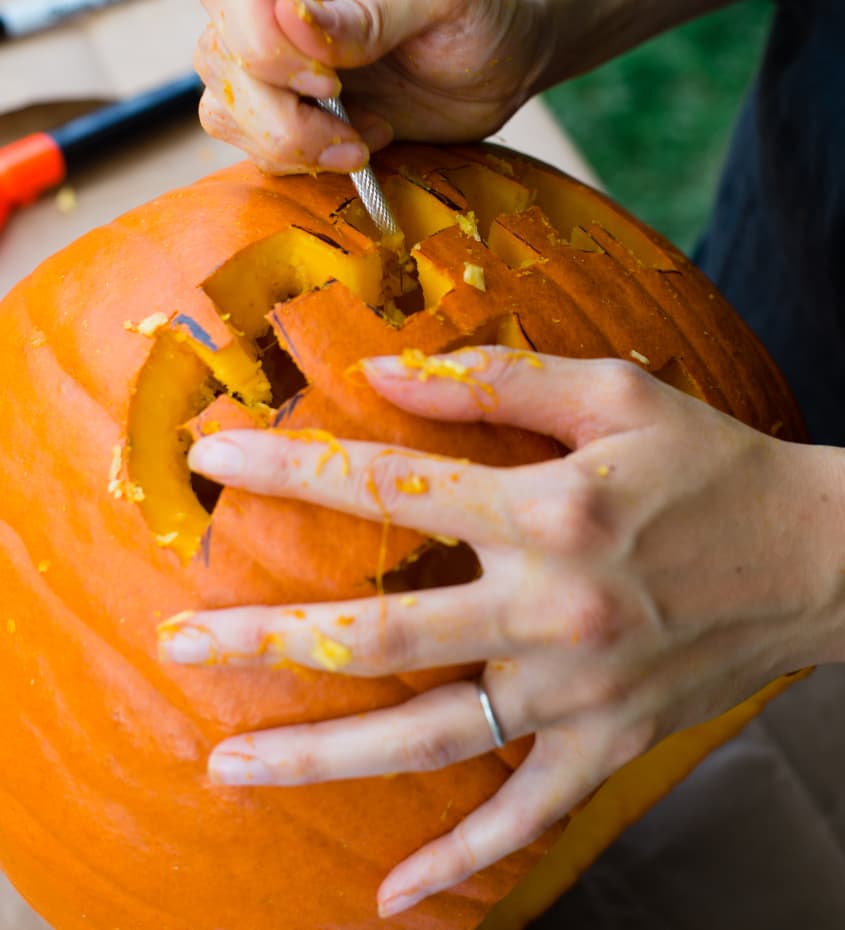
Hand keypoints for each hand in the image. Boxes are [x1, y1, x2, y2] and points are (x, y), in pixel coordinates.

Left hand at [158, 348, 831, 916]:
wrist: (816, 557)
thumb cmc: (711, 465)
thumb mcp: (614, 395)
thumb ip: (498, 378)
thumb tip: (390, 371)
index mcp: (548, 509)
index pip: (390, 483)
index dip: (292, 468)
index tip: (215, 465)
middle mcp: (552, 608)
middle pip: (379, 634)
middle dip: (264, 639)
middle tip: (178, 643)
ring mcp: (577, 691)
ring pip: (425, 737)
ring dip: (319, 756)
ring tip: (228, 762)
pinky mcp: (609, 744)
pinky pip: (525, 815)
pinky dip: (461, 859)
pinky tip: (392, 895)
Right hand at [191, 0, 557, 173]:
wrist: (510, 59)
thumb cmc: (483, 4)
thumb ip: (371, 9)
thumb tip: (289, 19)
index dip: (252, 27)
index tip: (324, 72)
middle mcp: (278, 5)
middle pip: (218, 51)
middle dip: (273, 101)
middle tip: (344, 105)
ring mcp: (281, 64)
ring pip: (226, 105)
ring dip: (286, 139)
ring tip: (362, 140)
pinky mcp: (297, 115)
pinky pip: (256, 146)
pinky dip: (302, 160)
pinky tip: (363, 146)